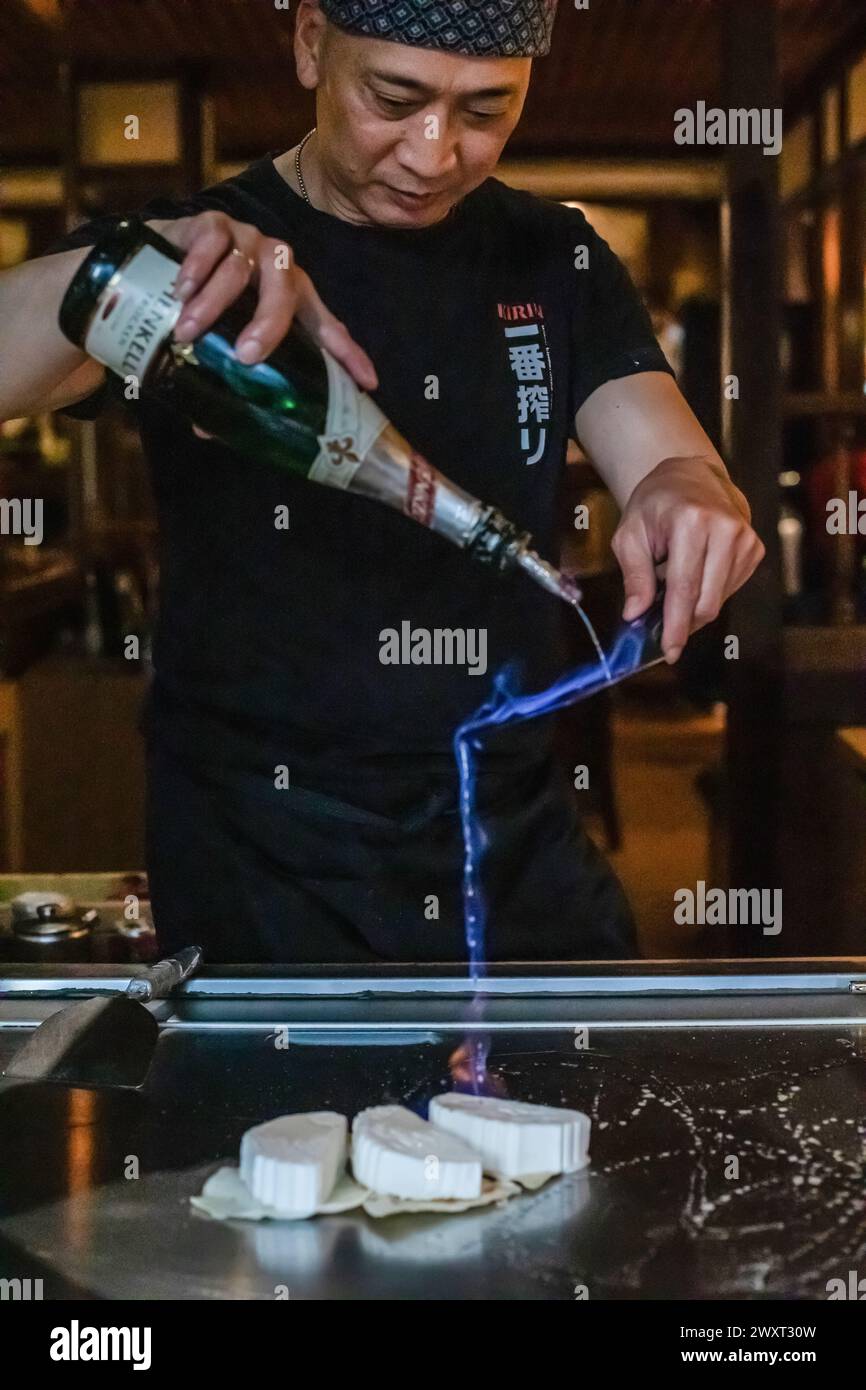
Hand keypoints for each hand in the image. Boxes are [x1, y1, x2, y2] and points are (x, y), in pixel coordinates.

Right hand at [147, 211, 377, 387]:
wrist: (157, 257)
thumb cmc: (201, 305)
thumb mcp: (217, 339)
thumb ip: (219, 376)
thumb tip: (205, 429)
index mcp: (291, 298)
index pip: (326, 325)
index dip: (347, 353)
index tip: (367, 383)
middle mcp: (276, 267)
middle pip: (285, 291)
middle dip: (268, 323)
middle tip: (246, 356)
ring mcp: (247, 241)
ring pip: (239, 270)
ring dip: (213, 304)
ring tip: (187, 333)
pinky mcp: (213, 224)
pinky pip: (211, 243)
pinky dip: (196, 269)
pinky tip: (180, 291)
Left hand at [611, 455, 764, 662]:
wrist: (691, 477)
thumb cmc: (656, 505)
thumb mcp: (630, 534)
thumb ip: (634, 576)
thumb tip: (635, 614)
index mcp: (692, 523)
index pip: (684, 588)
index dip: (676, 625)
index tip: (670, 651)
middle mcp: (726, 530)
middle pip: (707, 601)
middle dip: (684, 621)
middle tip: (662, 622)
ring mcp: (745, 539)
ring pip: (719, 600)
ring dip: (694, 604)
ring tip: (675, 578)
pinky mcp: (755, 549)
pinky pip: (730, 590)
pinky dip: (709, 592)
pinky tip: (696, 573)